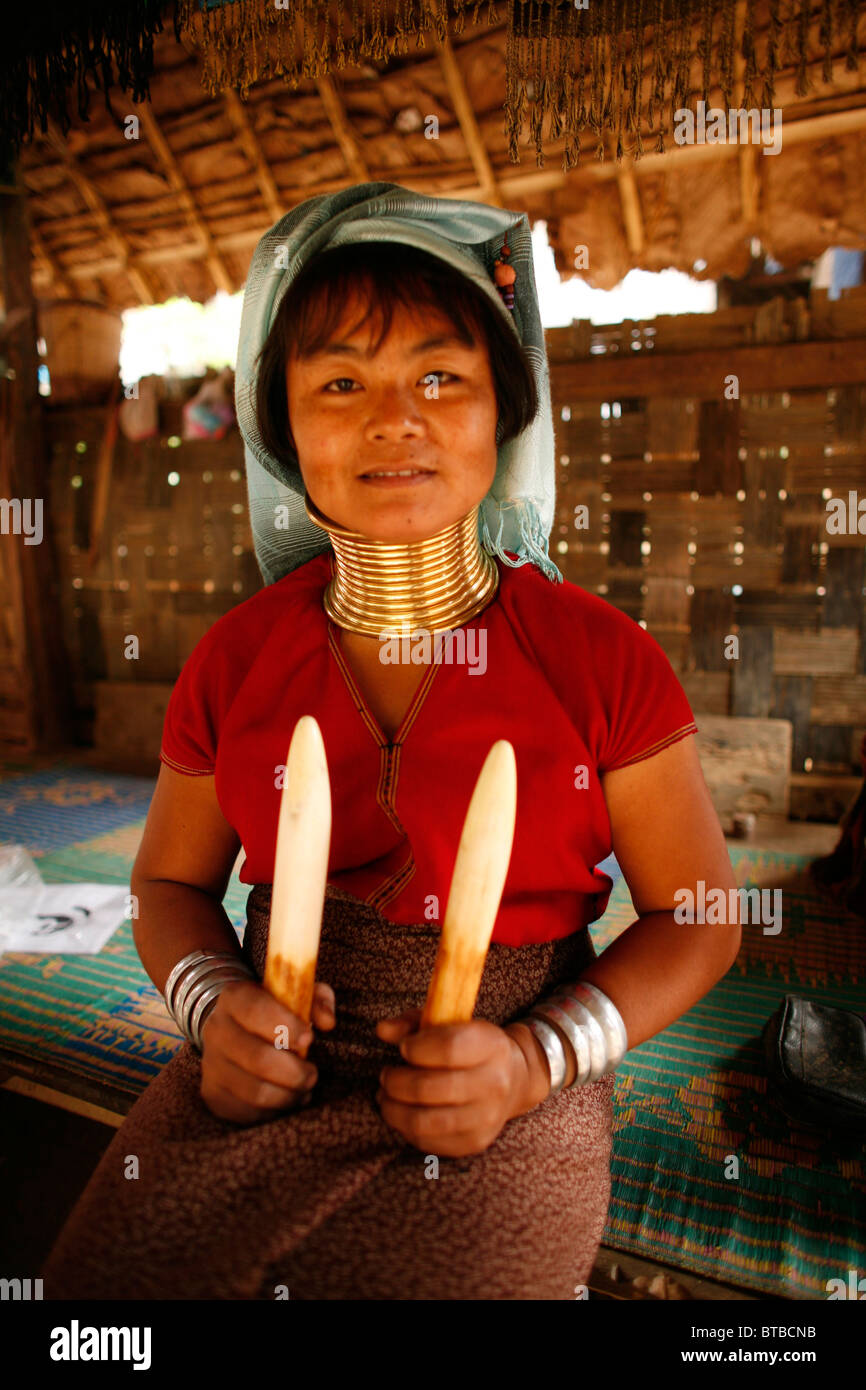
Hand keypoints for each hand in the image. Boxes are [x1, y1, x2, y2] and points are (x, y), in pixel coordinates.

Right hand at [199, 978, 335, 1123]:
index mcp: (234, 997)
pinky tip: (285, 1098)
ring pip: (255, 1091)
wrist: (234, 1030)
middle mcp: (216, 1029)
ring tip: (303, 1089)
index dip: (285, 1025)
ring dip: (288, 1095)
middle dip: (294, 1071)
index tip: (309, 1038)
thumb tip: (327, 1022)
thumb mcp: (296, 994)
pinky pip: (248, 1112)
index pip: (255, 1010)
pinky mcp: (213, 1094)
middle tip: (312, 1074)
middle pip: (257, 1058)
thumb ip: (316, 999)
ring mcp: (211, 1064)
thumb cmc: (274, 1012)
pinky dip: (274, 1110)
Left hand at [375, 1007, 527, 1156]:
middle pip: (429, 1087)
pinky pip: (427, 1141)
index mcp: (492, 1045)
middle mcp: (495, 1083)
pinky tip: (402, 1112)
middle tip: (386, 1075)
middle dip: (395, 1081)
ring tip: (386, 1096)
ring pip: (424, 1120)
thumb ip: (413, 1023)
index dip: (416, 1048)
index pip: (449, 1048)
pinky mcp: (475, 1142)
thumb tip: (383, 1030)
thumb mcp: (448, 1023)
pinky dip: (405, 1127)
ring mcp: (487, 1117)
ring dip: (393, 1108)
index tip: (404, 1047)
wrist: (512, 1079)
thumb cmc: (470, 1047)